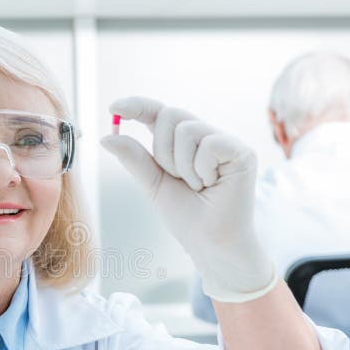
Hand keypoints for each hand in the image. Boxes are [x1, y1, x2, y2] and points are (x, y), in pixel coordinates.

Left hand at [100, 96, 276, 302]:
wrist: (210, 243)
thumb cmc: (186, 216)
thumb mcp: (152, 184)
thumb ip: (134, 159)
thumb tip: (106, 136)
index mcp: (182, 143)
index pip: (158, 113)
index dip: (138, 105)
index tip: (114, 107)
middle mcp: (205, 136)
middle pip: (171, 115)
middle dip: (163, 151)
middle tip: (176, 178)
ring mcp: (225, 142)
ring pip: (187, 130)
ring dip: (183, 166)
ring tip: (198, 185)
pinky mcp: (242, 152)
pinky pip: (210, 143)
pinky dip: (202, 169)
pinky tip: (212, 184)